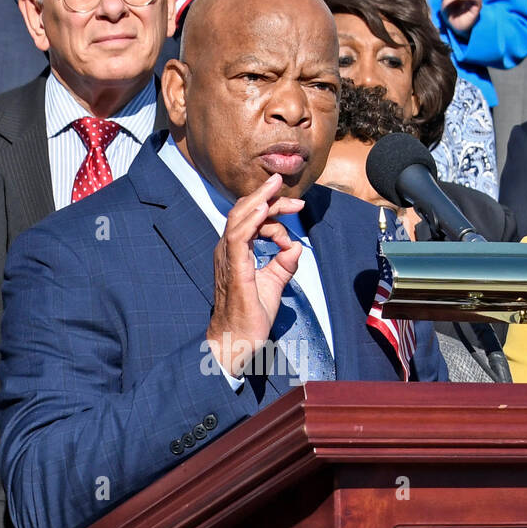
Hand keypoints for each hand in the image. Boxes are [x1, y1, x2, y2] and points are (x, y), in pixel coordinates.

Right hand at [206, 173, 303, 376]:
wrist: (239, 339)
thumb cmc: (250, 315)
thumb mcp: (274, 283)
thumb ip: (284, 264)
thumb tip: (296, 247)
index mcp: (237, 252)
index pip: (253, 219)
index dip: (275, 210)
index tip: (297, 210)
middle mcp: (228, 250)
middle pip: (245, 212)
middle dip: (269, 198)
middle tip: (295, 198)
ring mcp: (228, 258)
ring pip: (239, 218)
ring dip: (260, 200)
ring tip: (277, 188)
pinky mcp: (234, 269)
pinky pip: (239, 237)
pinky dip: (252, 220)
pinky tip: (264, 208)